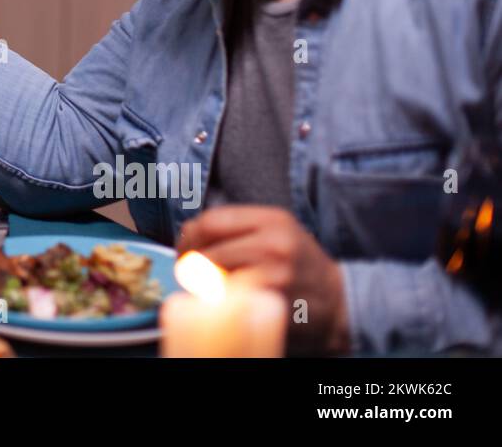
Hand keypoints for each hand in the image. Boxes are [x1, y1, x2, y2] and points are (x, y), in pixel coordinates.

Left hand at [176, 205, 350, 354]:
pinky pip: (228, 301)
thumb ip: (237, 229)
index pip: (210, 221)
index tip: (183, 250)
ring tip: (202, 289)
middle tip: (187, 276)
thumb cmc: (298, 265)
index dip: (188, 238)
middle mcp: (274, 242)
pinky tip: (219, 303)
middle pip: (207, 250)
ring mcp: (275, 274)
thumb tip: (189, 237)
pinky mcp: (273, 303)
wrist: (339, 301)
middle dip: (188, 265)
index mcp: (272, 219)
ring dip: (198, 287)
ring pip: (213, 278)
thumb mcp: (275, 232)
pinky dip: (215, 304)